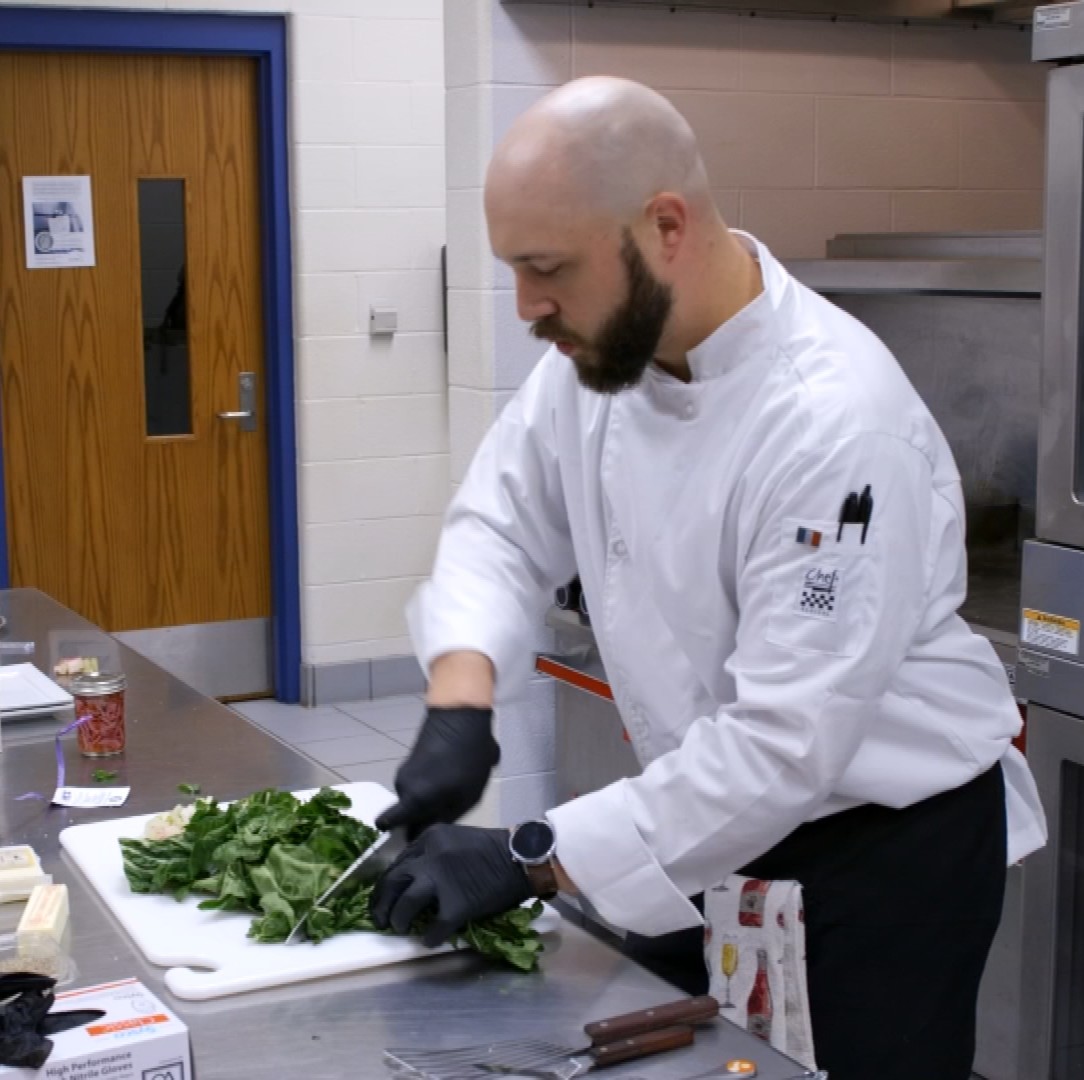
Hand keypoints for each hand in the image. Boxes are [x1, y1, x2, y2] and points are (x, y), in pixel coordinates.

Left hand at [370, 824, 530, 946]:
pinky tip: (430, 940)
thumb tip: (414, 878)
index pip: (397, 863)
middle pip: (392, 882)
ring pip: (404, 904)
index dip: (388, 883)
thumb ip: (433, 852)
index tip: (386, 895)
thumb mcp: (455, 838)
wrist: (523, 858)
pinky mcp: (456, 906)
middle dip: (381, 903)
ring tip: (400, 928)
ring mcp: (442, 881)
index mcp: (430, 838)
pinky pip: (433, 928)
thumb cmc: (493, 849)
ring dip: (398, 920)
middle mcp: (430, 857)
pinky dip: (429, 938)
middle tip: (380, 919)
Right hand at [375, 707, 499, 834]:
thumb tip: (430, 830)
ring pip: (415, 799)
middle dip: (425, 818)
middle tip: (449, 812)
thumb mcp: (466, 796)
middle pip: (409, 816)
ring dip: (431, 799)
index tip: (423, 842)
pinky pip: (418, 784)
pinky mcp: (410, 762)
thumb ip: (446, 818)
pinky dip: (431, 785)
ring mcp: (404, 773)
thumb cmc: (467, 759)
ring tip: (456, 789)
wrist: (459, 715)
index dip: (410, 840)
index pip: (398, 830)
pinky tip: (451, 775)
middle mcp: (401, 789)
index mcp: (412, 801)